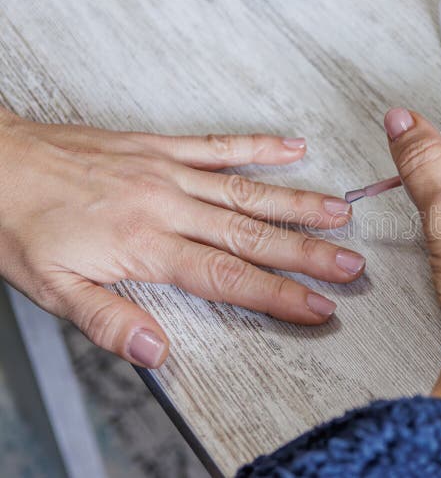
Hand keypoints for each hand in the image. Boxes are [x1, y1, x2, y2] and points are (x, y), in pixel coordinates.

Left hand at [0, 109, 364, 367]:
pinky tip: (292, 146)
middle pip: (252, 233)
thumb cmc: (19, 222)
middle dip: (307, 252)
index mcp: (146, 244)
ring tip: (339, 212)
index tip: (318, 306)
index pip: (227, 276)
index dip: (278, 294)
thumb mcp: (51, 287)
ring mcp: (168, 171)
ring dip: (298, 203)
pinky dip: (259, 146)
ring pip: (247, 190)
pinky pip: (219, 145)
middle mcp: (168, 205)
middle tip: (351, 263)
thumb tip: (155, 353)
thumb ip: (108, 321)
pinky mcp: (161, 148)